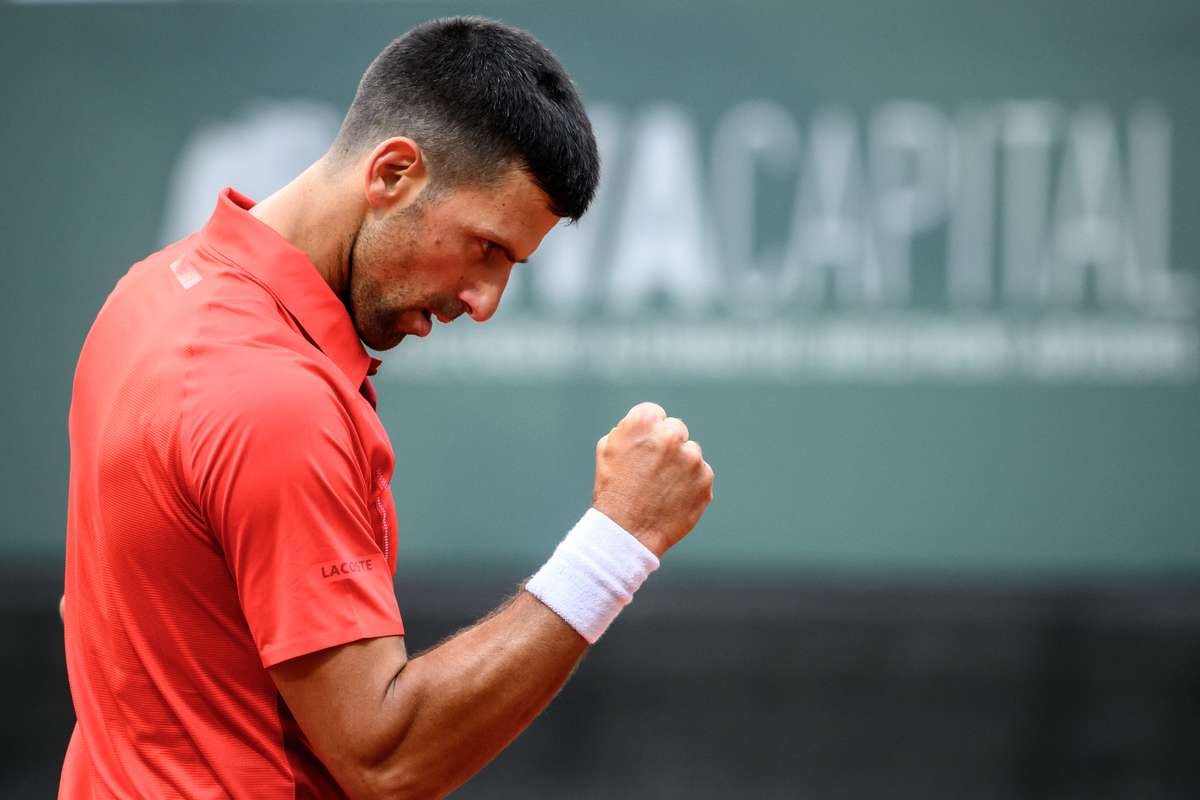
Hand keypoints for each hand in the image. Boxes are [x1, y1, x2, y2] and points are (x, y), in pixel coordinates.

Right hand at [592, 402, 713, 556]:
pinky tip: (672, 497)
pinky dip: (690, 484)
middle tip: (653, 469)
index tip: (643, 449)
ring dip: (680, 465)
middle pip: (675, 430)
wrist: (626, 532)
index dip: (647, 432)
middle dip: (667, 445)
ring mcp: (692, 458)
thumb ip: (629, 429)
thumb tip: (648, 426)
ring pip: (690, 453)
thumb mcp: (608, 449)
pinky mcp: (706, 479)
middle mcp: (671, 435)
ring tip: (661, 487)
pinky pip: (701, 474)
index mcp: (645, 422)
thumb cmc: (613, 491)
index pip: (655, 414)